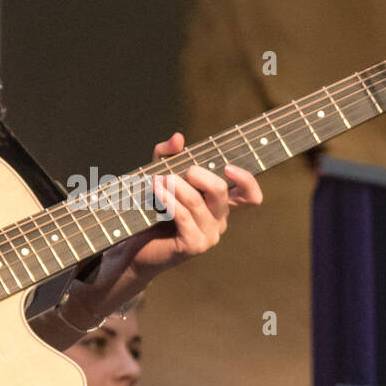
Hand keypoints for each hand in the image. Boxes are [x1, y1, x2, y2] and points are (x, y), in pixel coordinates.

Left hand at [113, 132, 263, 284]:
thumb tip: (178, 138)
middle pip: (220, 191)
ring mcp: (209, 235)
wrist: (136, 247)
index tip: (227, 167)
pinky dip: (169, 200)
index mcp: (220, 205)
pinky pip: (184, 217)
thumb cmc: (152, 209)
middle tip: (177, 172)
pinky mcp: (194, 245)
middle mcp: (219, 221)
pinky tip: (156, 191)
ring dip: (176, 187)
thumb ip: (168, 155)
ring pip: (198, 203)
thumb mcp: (160, 174)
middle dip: (197, 175)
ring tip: (158, 179)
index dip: (247, 181)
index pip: (250, 196)